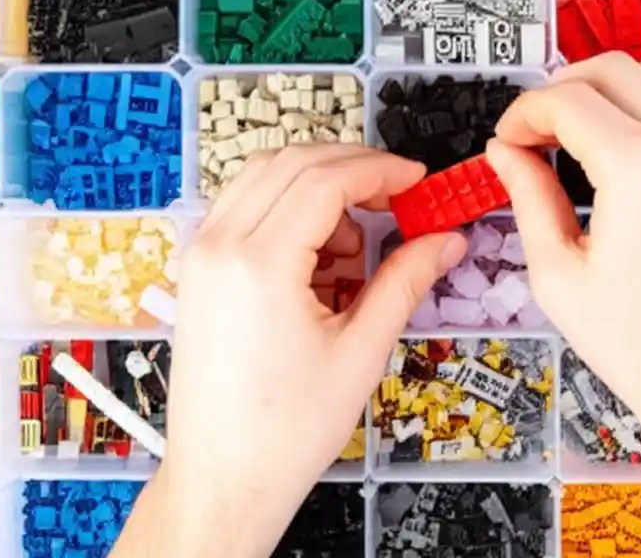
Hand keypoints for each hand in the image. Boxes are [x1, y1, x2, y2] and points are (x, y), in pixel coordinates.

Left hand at [160, 144, 465, 554]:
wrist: (224, 477)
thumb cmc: (282, 431)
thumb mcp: (361, 352)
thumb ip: (405, 281)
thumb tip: (443, 239)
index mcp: (259, 265)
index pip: (325, 180)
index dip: (380, 170)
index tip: (416, 181)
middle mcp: (219, 248)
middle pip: (292, 163)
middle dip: (353, 170)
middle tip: (398, 198)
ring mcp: (201, 256)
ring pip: (263, 176)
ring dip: (317, 186)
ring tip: (357, 242)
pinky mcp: (197, 270)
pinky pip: (243, 207)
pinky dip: (286, 208)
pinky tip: (320, 255)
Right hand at [487, 52, 640, 441]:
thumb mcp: (558, 273)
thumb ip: (528, 197)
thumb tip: (505, 154)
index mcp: (637, 168)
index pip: (565, 100)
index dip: (524, 112)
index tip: (510, 138)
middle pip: (611, 69)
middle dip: (562, 89)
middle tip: (538, 131)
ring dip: (618, 81)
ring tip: (588, 122)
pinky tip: (638, 134)